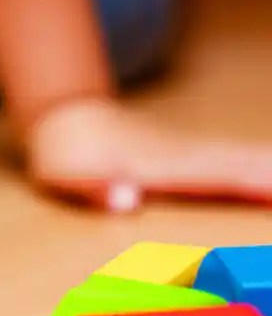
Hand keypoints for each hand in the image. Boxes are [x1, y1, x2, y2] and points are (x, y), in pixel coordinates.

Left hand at [25, 96, 271, 211]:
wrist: (64, 116)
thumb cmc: (64, 153)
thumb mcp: (66, 175)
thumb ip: (94, 188)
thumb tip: (125, 199)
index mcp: (166, 166)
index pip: (225, 177)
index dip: (259, 184)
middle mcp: (188, 157)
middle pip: (247, 166)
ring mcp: (191, 154)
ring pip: (245, 162)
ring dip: (270, 173)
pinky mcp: (190, 157)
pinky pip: (235, 164)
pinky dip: (260, 170)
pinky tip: (271, 178)